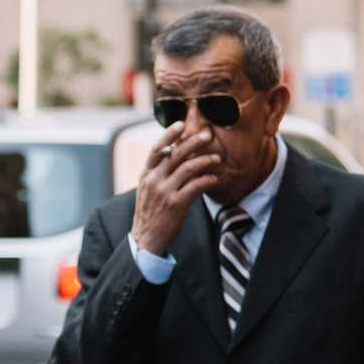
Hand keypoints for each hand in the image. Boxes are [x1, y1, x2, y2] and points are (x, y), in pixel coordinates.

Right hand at [129, 124, 220, 256]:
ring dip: (205, 160)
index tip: (181, 123)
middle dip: (193, 141)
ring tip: (217, 158)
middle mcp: (153, 181)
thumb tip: (177, 155)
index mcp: (146, 175)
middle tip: (208, 135)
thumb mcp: (149, 190)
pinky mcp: (176, 204)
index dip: (168, 134)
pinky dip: (207, 179)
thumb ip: (160, 174)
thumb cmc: (151, 213)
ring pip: (188, 167)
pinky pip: (196, 186)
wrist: (146, 240)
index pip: (156, 149)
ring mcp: (164, 192)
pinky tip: (214, 178)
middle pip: (175, 154)